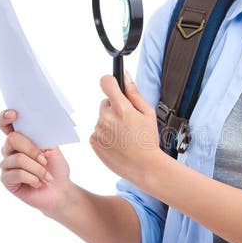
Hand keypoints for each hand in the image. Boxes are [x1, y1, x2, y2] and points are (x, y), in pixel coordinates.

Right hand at [0, 109, 72, 213]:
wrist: (59, 190)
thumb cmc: (56, 168)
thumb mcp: (52, 148)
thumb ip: (41, 136)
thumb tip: (34, 125)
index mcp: (20, 138)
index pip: (4, 124)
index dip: (5, 117)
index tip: (14, 114)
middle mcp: (9, 149)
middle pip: (12, 139)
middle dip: (32, 150)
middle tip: (45, 160)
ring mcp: (6, 164)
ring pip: (18, 159)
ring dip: (38, 169)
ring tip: (47, 176)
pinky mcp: (6, 179)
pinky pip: (17, 174)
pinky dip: (33, 178)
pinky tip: (38, 183)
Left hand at [89, 70, 161, 185]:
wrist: (143, 166)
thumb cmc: (148, 140)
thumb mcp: (148, 113)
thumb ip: (134, 93)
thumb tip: (125, 76)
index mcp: (121, 108)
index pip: (106, 82)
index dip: (110, 82)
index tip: (114, 86)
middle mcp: (107, 118)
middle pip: (105, 103)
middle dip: (115, 108)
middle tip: (128, 122)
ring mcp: (98, 130)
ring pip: (102, 118)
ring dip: (110, 123)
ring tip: (124, 136)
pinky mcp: (93, 141)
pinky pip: (98, 131)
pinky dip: (105, 135)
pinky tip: (117, 143)